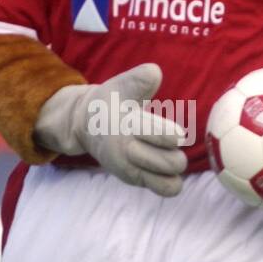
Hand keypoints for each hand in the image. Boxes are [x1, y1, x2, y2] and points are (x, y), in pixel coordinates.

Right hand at [34, 63, 187, 196]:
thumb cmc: (112, 101)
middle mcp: (127, 150)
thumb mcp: (121, 84)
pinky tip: (167, 168)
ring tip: (169, 154)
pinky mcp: (134, 179)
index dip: (172, 134)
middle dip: (177, 151)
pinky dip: (171, 182)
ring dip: (174, 168)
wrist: (86, 124)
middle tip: (172, 141)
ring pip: (168, 180)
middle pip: (171, 162)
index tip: (175, 131)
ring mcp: (130, 168)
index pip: (162, 136)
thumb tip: (155, 73)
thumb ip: (138, 79)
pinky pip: (163, 188)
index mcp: (127, 125)